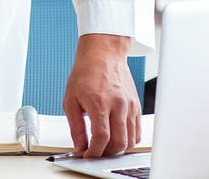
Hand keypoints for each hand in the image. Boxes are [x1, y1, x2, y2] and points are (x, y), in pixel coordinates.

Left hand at [63, 33, 140, 157]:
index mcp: (99, 102)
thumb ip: (75, 126)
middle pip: (118, 143)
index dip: (94, 152)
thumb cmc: (85, 71)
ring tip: (106, 144)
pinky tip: (117, 136)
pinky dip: (128, 140)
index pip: (102, 137)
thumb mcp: (71, 98)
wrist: (103, 53)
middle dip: (106, 153)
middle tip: (96, 151)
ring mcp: (129, 105)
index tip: (88, 155)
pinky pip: (137, 131)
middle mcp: (117, 104)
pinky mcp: (136, 105)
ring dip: (118, 148)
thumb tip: (80, 146)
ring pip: (130, 140)